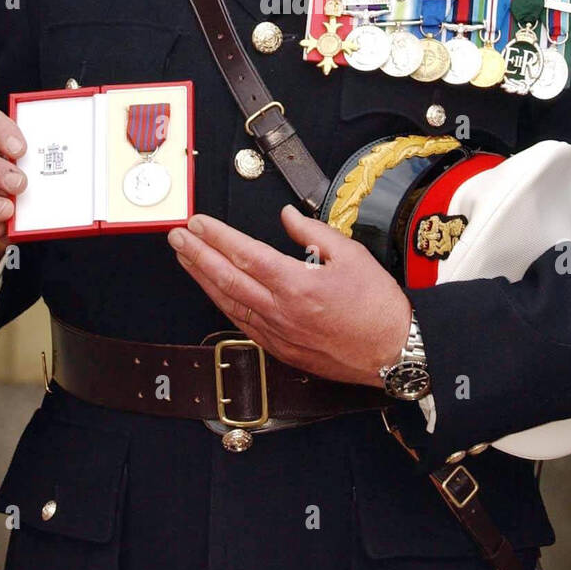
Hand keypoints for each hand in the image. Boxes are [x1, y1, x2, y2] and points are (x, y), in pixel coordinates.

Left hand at [167, 205, 411, 385]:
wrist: (393, 352)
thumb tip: (288, 217)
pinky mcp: (281, 349)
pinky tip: (214, 293)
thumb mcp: (351, 255)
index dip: (216, 236)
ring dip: (203, 278)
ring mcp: (278, 333)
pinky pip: (243, 323)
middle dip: (197, 254)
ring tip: (185, 259)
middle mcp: (281, 310)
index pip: (244, 253)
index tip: (198, 222)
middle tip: (177, 236)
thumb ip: (314, 232)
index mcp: (297, 284)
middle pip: (226, 277)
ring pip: (228, 302)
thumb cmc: (377, 306)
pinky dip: (224, 304)